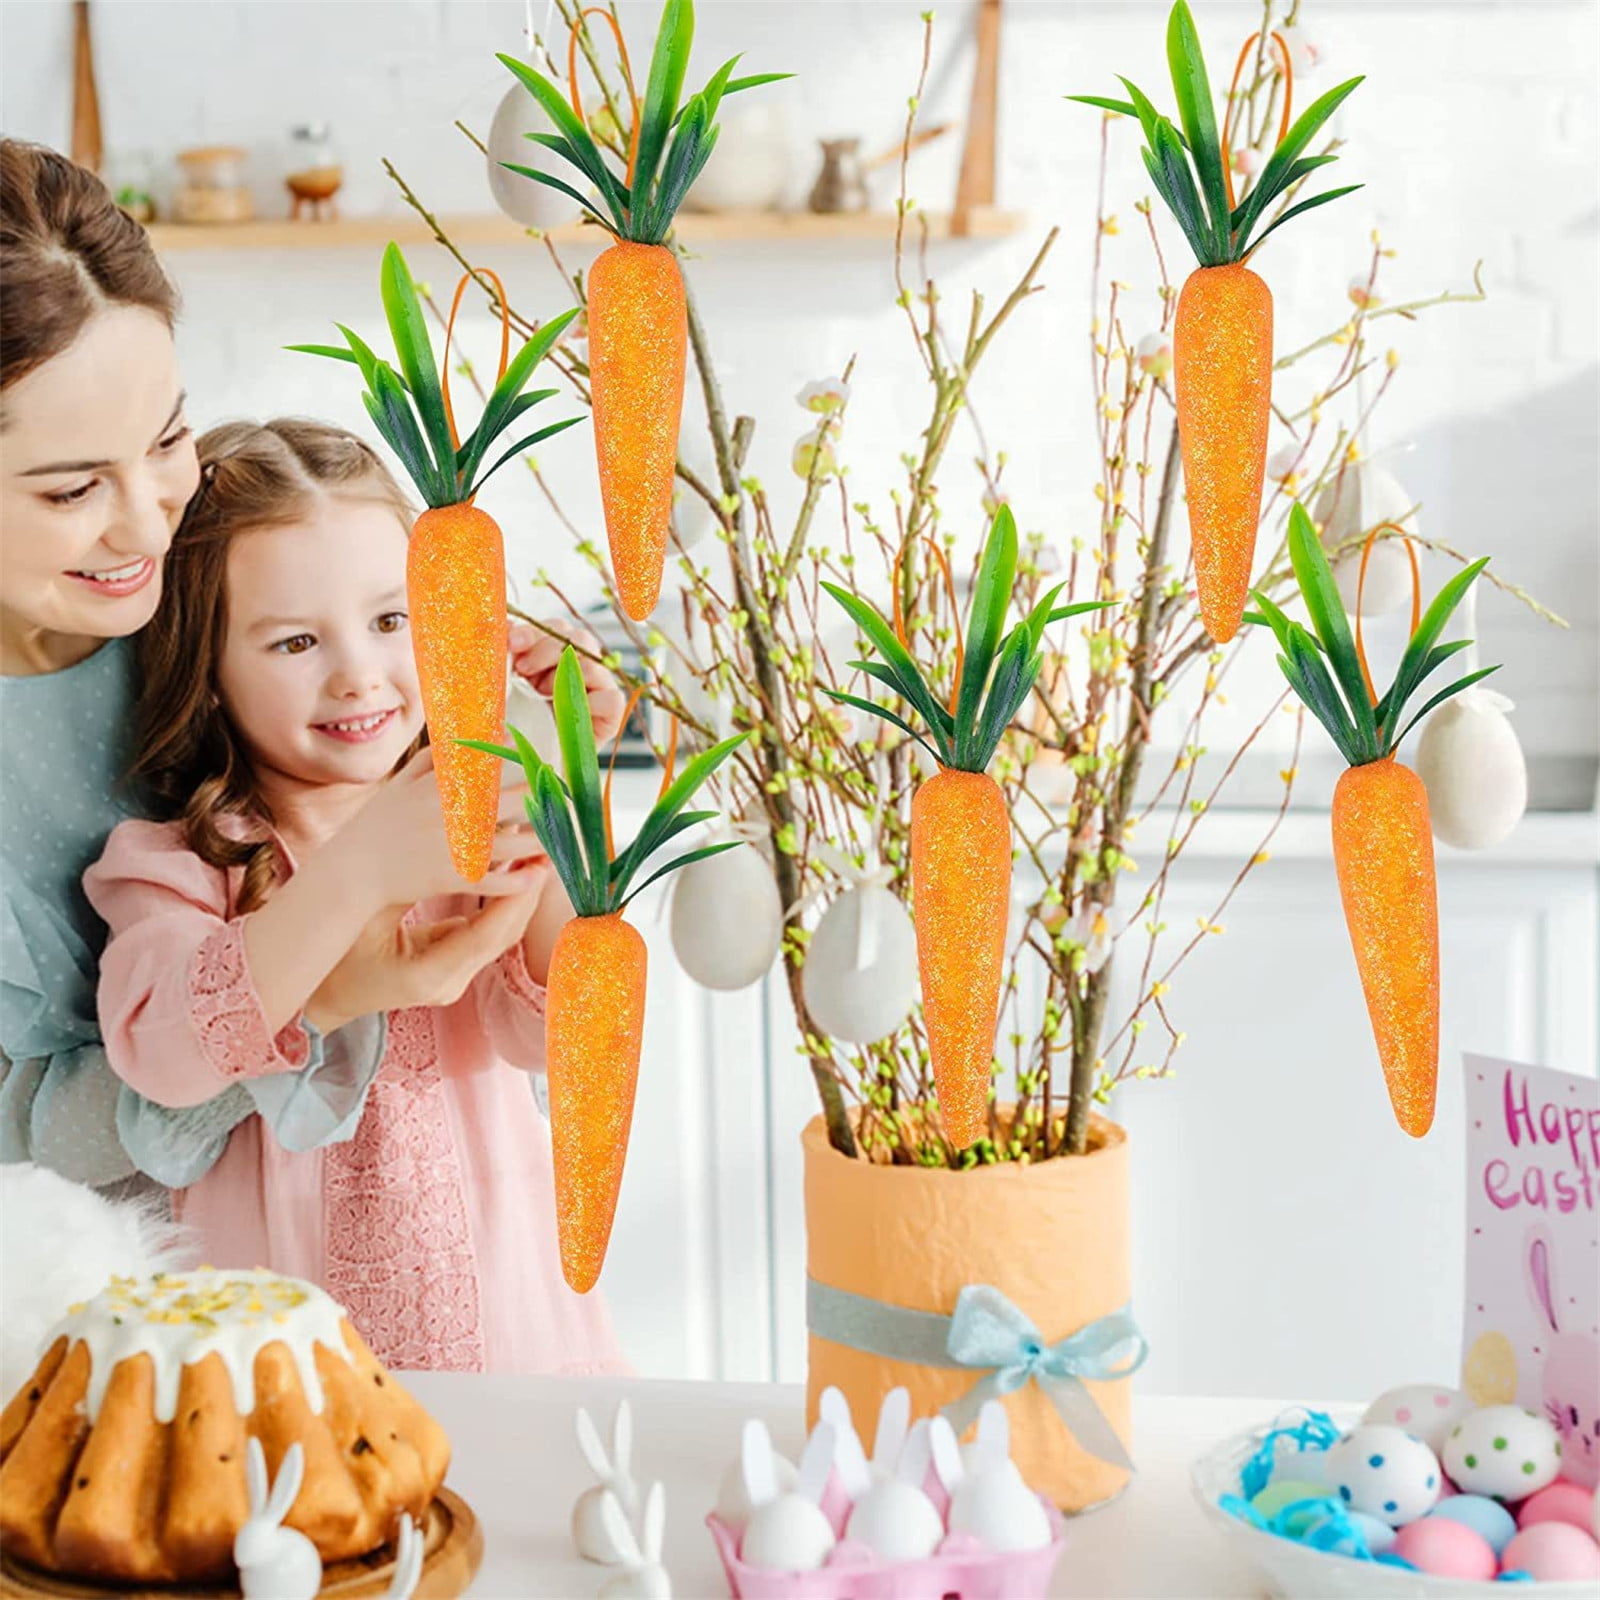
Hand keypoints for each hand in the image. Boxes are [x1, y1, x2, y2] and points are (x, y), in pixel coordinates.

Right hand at [306, 871, 546, 1028]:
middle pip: (503, 935)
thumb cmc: (335, 958)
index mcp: (427, 977)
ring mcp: (455, 981)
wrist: (323, 999)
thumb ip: (406, 889)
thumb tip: (449, 848)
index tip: (534, 863)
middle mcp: (449, 984)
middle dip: (527, 892)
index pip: (484, 935)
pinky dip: (502, 903)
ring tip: (535, 853)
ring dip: (520, 896)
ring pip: (501, 936)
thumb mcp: (365, 921)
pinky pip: (488, 935)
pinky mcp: (456, 971)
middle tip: (545, 848)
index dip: (515, 898)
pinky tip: (510, 869)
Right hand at [335, 747, 543, 912]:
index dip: (518, 762)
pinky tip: (539, 875)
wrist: (351, 873)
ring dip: (542, 839)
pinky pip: (495, 879)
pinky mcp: (452, 877)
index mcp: (438, 789)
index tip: (540, 757)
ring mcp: (452, 847)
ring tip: (563, 834)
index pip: (486, 768)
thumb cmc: (375, 828)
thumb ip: (427, 762)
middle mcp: (449, 815)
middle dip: (542, 796)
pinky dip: (520, 880)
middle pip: (510, 802)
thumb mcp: (398, 787)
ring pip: (512, 843)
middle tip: (567, 794)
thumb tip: (454, 739)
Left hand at [509, 618, 628, 746]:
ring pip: (593, 661)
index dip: (533, 630)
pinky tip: (565, 711)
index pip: (552, 628)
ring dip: (564, 676)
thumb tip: (498, 627)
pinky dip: (588, 701)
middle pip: (575, 636)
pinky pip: (610, 696)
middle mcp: (577, 666)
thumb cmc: (514, 725)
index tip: (512, 642)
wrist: (525, 766)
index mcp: (552, 654)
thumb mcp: (501, 687)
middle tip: (523, 670)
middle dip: (546, 648)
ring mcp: (596, 688)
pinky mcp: (610, 713)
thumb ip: (503, 656)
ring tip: (541, 694)